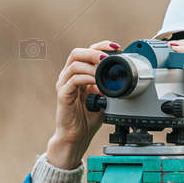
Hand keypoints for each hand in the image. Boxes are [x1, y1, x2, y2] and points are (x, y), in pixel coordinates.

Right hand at [45, 40, 120, 169]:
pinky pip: (73, 80)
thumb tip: (120, 75)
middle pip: (77, 52)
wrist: (76, 137)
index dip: (101, 46)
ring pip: (75, 63)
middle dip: (94, 52)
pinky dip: (86, 78)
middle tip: (107, 58)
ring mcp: (64, 84)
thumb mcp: (104, 98)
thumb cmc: (87, 119)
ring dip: (91, 65)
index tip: (117, 48)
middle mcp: (69, 76)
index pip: (87, 51)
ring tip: (103, 71)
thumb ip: (108, 85)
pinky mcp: (63, 94)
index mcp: (79, 74)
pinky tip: (96, 82)